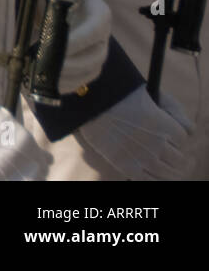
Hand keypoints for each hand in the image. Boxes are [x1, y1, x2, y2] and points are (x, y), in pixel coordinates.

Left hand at [31, 0, 109, 93]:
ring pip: (90, 71)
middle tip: (45, 64)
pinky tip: (47, 83)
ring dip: (67, 77)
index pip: (96, 29)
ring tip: (42, 75)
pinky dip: (65, 85)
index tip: (57, 46)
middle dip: (71, 64)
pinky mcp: (85, 64)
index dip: (79, 40)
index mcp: (99, 13)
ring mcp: (95, 51)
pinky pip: (81, 80)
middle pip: (95, 56)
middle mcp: (102, 35)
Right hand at [77, 87, 193, 179]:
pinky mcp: (127, 166)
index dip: (175, 137)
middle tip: (167, 155)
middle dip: (175, 157)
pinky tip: (147, 172)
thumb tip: (170, 119)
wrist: (90, 101)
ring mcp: (144, 157)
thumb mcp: (145, 94)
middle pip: (179, 159)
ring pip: (167, 174)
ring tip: (160, 167)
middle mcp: (159, 143)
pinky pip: (147, 180)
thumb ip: (160, 107)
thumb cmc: (116, 92)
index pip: (182, 139)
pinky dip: (151, 178)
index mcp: (166, 125)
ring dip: (167, 172)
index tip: (168, 136)